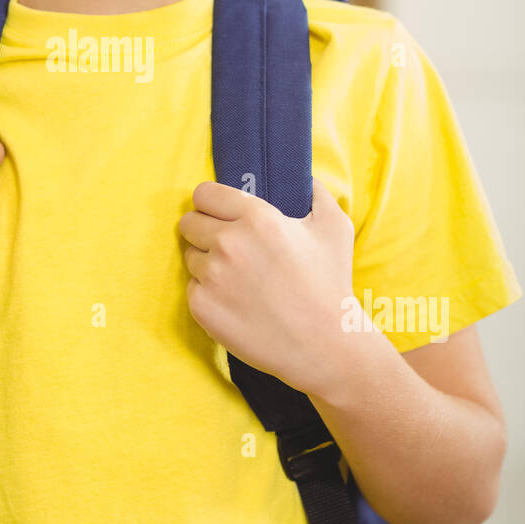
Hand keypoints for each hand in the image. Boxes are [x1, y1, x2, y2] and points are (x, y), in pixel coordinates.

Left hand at [178, 176, 354, 397]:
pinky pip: (192, 288)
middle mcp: (227, 243)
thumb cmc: (331, 284)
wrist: (325, 345)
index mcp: (255, 218)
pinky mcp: (202, 307)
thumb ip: (317, 194)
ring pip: (190, 257)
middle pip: (189, 223)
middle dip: (204, 230)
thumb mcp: (335, 228)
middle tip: (227, 247)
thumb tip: (306, 178)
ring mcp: (212, 277)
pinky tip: (235, 302)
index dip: (211, 203)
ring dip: (207, 263)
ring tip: (238, 279)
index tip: (219, 213)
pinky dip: (208, 293)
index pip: (204, 194)